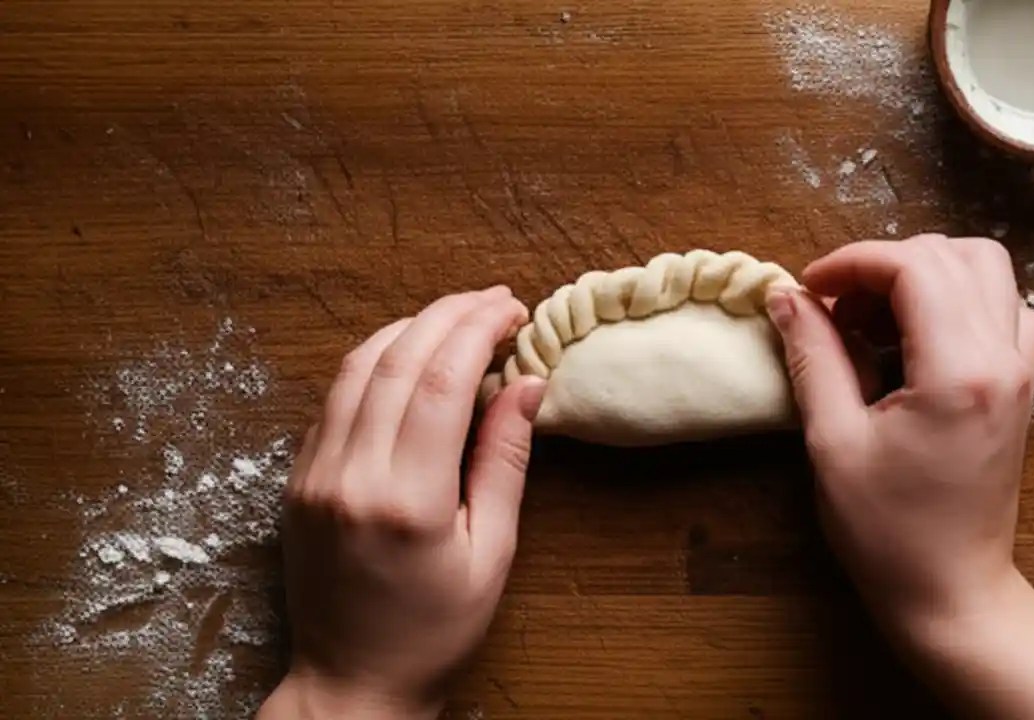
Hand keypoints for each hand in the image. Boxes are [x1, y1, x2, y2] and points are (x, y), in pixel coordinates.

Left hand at [259, 286, 546, 719]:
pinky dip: (375, 362)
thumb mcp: (491, 553)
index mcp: (407, 498)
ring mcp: (313, 473)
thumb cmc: (434, 630)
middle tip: (494, 300)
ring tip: (456, 318)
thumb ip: (504, 461)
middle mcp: (350, 474)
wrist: (350, 683)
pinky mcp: (297, 478)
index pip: (443, 378)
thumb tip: (526, 382)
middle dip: (450, 314)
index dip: (480, 328)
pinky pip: (334, 397)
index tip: (513, 310)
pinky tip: (410, 359)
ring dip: (409, 328)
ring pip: (357, 366)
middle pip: (399, 357)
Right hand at [768, 235, 1033, 719]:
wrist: (951, 593)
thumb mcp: (833, 442)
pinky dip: (965, 301)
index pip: (915, 266)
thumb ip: (813, 357)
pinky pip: (1011, 310)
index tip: (809, 291)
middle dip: (885, 265)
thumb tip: (786, 295)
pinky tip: (924, 339)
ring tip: (877, 321)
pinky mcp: (1023, 387)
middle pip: (954, 255)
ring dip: (926, 275)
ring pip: (989, 270)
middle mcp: (1004, 358)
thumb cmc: (887, 532)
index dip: (853, 262)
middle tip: (837, 310)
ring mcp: (1023, 371)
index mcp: (959, 371)